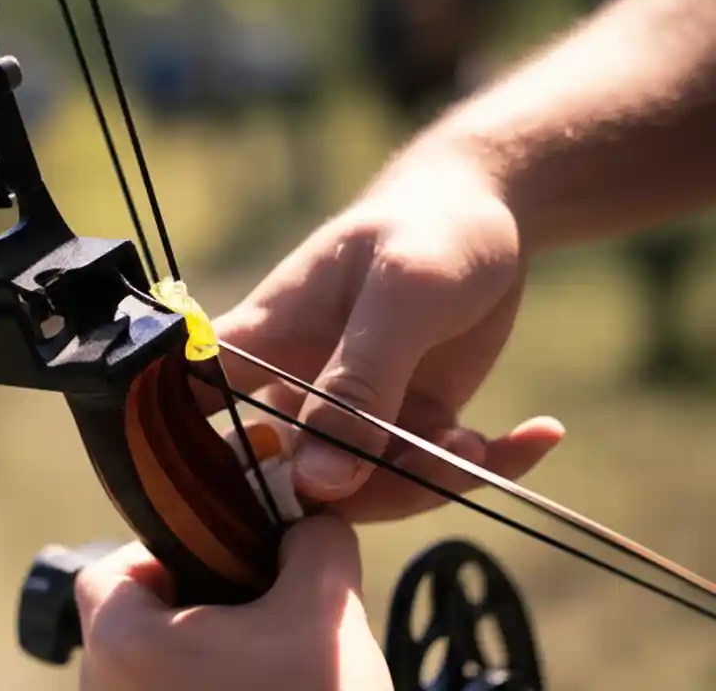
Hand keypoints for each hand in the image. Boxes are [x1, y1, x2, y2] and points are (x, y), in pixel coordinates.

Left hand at [76, 516, 390, 690]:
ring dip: (202, 667)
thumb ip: (315, 547)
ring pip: (151, 678)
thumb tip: (308, 526)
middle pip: (133, 627)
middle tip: (258, 622)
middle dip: (195, 615)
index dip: (169, 556)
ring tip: (267, 676)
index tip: (226, 570)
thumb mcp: (326, 614)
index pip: (112, 570)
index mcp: (119, 643)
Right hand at [214, 150, 564, 520]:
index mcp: (257, 345)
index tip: (228, 506)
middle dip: (364, 492)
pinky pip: (422, 478)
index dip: (182, 466)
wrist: (491, 212)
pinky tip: (537, 433)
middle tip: (443, 456)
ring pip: (358, 494)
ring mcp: (342, 416)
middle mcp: (287, 390)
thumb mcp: (401, 296)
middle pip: (283, 480)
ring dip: (430, 483)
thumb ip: (357, 387)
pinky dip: (482, 468)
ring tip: (485, 442)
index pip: (187, 409)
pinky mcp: (397, 430)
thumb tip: (320, 484)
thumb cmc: (427, 229)